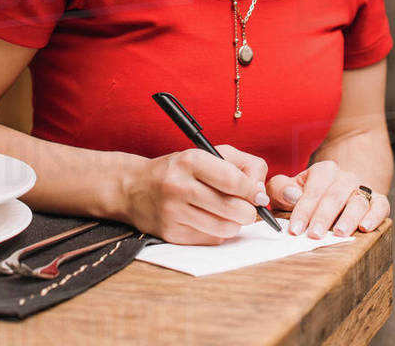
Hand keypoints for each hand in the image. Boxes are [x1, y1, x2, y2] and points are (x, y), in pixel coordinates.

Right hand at [123, 144, 268, 244]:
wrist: (134, 188)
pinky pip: (210, 240)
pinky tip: (211, 221)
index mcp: (190, 160)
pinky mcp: (171, 234)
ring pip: (224, 228)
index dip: (252, 190)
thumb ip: (239, 165)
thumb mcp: (206, 154)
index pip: (232, 180)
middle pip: (232, 208)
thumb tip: (260, 191)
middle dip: (249, 211)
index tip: (259, 195)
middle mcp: (179, 186)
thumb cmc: (179, 170)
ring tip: (229, 214)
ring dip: (235, 224)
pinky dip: (218, 233)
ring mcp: (173, 212)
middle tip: (248, 208)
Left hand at [266, 160, 388, 237]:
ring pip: (357, 201)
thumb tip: (292, 196)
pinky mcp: (377, 201)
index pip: (313, 190)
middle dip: (323, 216)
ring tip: (340, 233)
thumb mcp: (289, 189)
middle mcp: (344, 177)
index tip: (295, 230)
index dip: (303, 210)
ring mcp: (362, 188)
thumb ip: (281, 189)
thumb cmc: (307, 196)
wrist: (337, 192)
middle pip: (334, 195)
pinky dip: (375, 216)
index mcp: (323, 171)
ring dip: (348, 217)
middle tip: (314, 234)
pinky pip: (380, 205)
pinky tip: (366, 227)